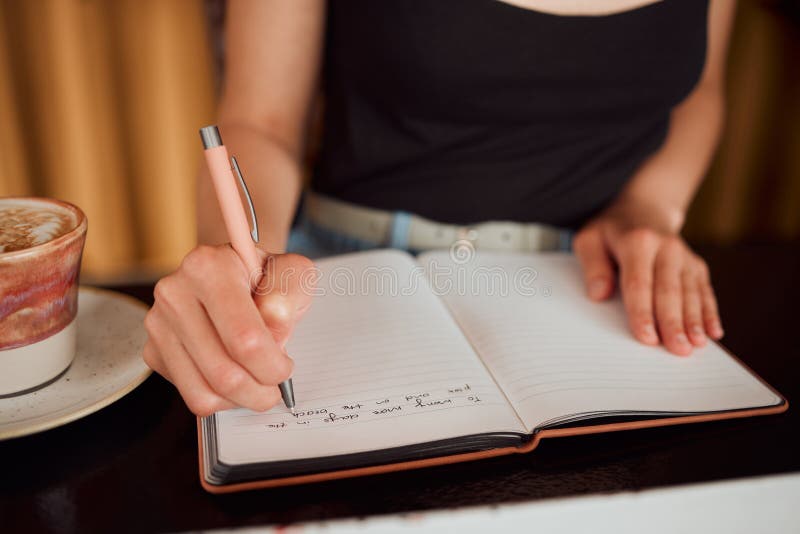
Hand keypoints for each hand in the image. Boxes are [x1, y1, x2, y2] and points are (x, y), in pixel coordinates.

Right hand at [142, 245, 314, 414]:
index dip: (272, 365)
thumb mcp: (291, 273)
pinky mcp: (154, 350)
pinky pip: (192, 394)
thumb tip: (274, 322)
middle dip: (260, 391)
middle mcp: (175, 293)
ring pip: (205, 392)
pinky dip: (222, 398)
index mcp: (208, 267)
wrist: (235, 275)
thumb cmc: (264, 276)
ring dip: (242, 399)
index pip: (245, 339)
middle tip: (276, 385)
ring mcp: (159, 324)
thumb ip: (288, 294)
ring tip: (259, 384)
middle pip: (224, 373)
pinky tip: (236, 375)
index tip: (285, 366)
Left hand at [573, 199, 722, 354]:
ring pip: (690, 292)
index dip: (643, 312)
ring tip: (696, 345)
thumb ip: (592, 266)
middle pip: (669, 291)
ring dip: (694, 321)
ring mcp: (684, 255)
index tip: (646, 337)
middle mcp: (666, 247)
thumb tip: (599, 294)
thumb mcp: (590, 239)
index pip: (639, 283)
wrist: (644, 208)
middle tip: (677, 350)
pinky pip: (704, 290)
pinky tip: (714, 332)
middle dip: (674, 323)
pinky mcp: (695, 265)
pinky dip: (710, 312)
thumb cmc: (611, 231)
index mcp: (637, 241)